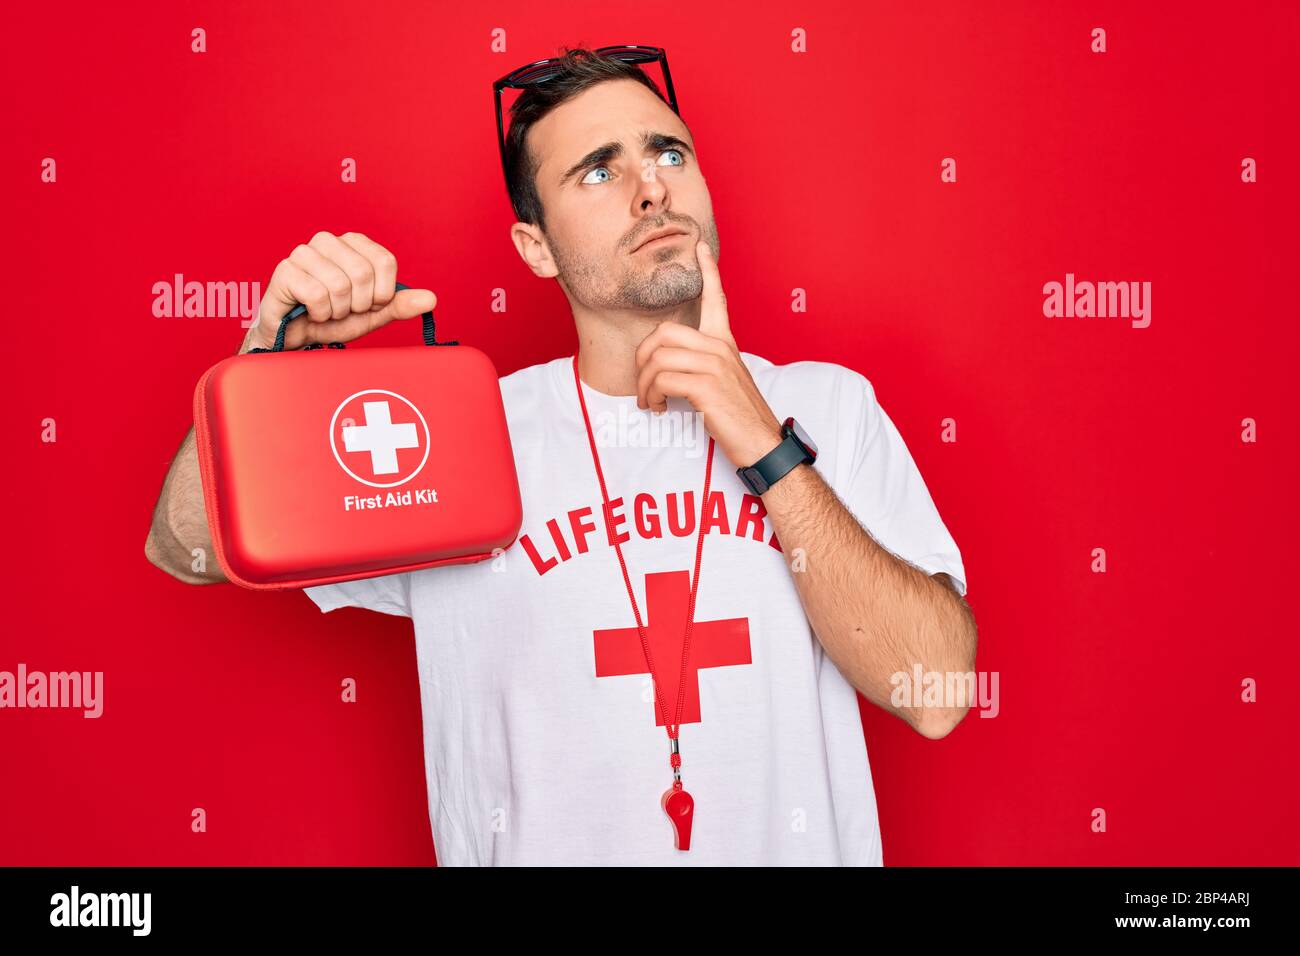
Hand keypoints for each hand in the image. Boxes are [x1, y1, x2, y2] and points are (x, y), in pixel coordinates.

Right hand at [242, 231, 435, 351]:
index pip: (385, 262)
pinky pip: (317, 295)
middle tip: (345, 309)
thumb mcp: (373, 313)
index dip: (381, 292)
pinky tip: (312, 311)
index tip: (368, 303)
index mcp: (354, 244)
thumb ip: (400, 304)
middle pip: (363, 273)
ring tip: (328, 310)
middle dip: (359, 303)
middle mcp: (329, 241)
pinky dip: (320, 313)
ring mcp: (305, 252)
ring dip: (338, 310)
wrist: (297, 335)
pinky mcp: (286, 270)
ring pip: (340, 284)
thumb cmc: (333, 318)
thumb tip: (431, 299)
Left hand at [633, 240, 783, 467]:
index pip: (717, 299)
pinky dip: (651, 396)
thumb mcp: (725, 382)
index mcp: (725, 343)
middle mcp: (721, 348)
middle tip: (642, 382)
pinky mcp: (707, 386)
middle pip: (664, 332)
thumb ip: (704, 365)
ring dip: (643, 385)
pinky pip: (662, 380)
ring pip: (657, 359)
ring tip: (649, 402)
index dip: (708, 271)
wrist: (763, 444)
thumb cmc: (740, 418)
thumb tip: (671, 367)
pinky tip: (657, 408)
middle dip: (641, 359)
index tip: (700, 247)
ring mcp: (715, 366)